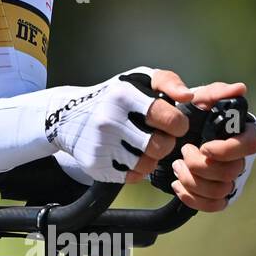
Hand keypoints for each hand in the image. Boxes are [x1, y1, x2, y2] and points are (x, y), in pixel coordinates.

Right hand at [44, 67, 189, 183]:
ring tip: (141, 145)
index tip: (172, 123)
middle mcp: (109, 120)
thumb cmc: (112, 97)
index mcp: (124, 96)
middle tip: (156, 135)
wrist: (67, 116)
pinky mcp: (95, 164)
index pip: (172, 120)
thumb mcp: (138, 79)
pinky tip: (126, 155)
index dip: (178, 124)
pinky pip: (130, 177)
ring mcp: (100, 145)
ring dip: (150, 157)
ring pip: (147, 165)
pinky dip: (133, 169)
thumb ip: (168, 81)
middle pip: (161, 146)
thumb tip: (188, 96)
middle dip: (165, 142)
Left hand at [168, 80, 255, 210]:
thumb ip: (215, 92)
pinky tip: (177, 184)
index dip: (227, 150)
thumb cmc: (188, 112)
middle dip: (201, 165)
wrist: (169, 133)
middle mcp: (240, 158)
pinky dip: (192, 198)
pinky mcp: (216, 194)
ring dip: (193, 181)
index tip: (204, 146)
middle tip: (183, 151)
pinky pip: (213, 205)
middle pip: (231, 172)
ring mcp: (229, 178)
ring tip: (176, 166)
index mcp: (241, 134)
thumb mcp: (197, 98)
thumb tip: (240, 89)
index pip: (251, 146)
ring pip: (220, 191)